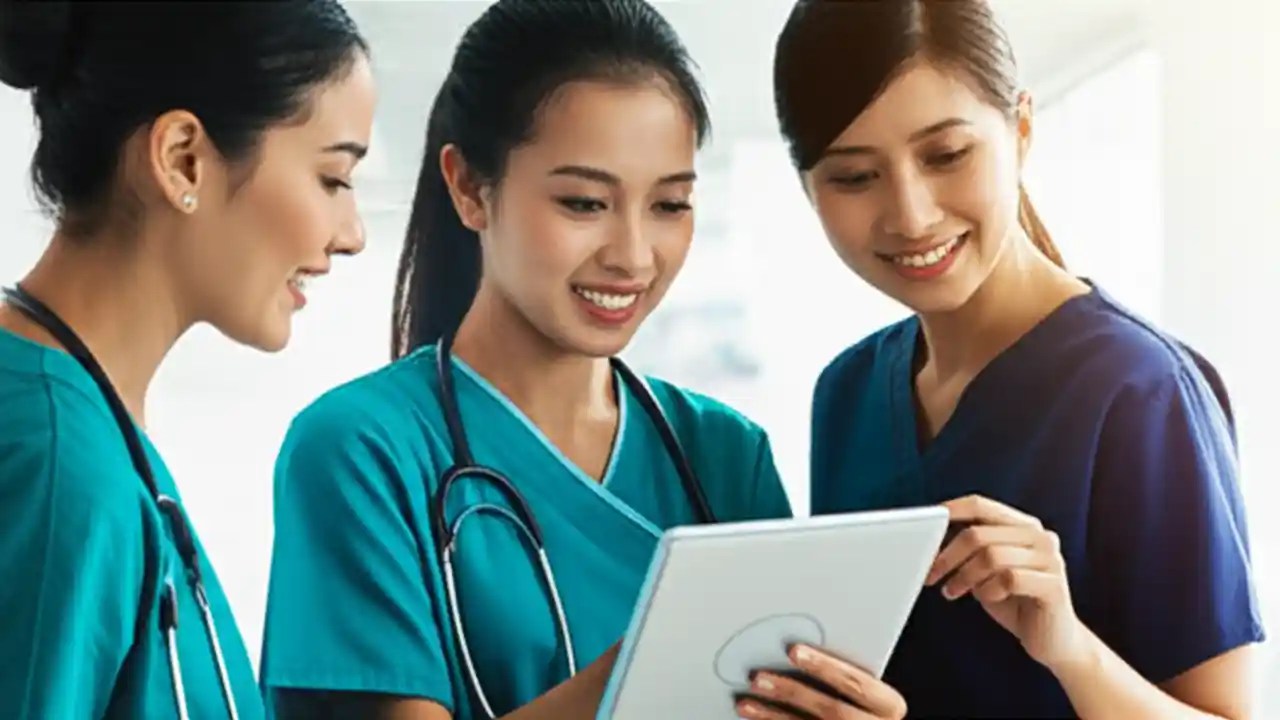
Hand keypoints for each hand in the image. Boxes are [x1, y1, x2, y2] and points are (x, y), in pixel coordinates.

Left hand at [736, 644, 906, 718]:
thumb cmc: (864, 704)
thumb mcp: (869, 690)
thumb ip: (845, 673)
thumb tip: (796, 648)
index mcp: (888, 705)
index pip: (857, 683)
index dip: (825, 666)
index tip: (795, 651)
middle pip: (832, 709)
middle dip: (792, 692)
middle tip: (759, 677)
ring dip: (772, 715)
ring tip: (746, 702)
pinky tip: (755, 718)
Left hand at [925, 494, 1087, 669]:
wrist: (1053, 641)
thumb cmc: (1014, 602)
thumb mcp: (986, 571)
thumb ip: (970, 550)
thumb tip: (931, 539)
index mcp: (1023, 526)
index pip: (981, 505)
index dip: (950, 511)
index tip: (925, 524)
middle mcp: (1040, 536)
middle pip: (978, 534)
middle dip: (947, 556)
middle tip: (931, 575)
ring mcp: (1050, 559)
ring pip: (991, 556)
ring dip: (964, 577)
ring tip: (953, 591)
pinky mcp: (1053, 586)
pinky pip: (1009, 579)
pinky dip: (988, 591)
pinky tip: (987, 599)